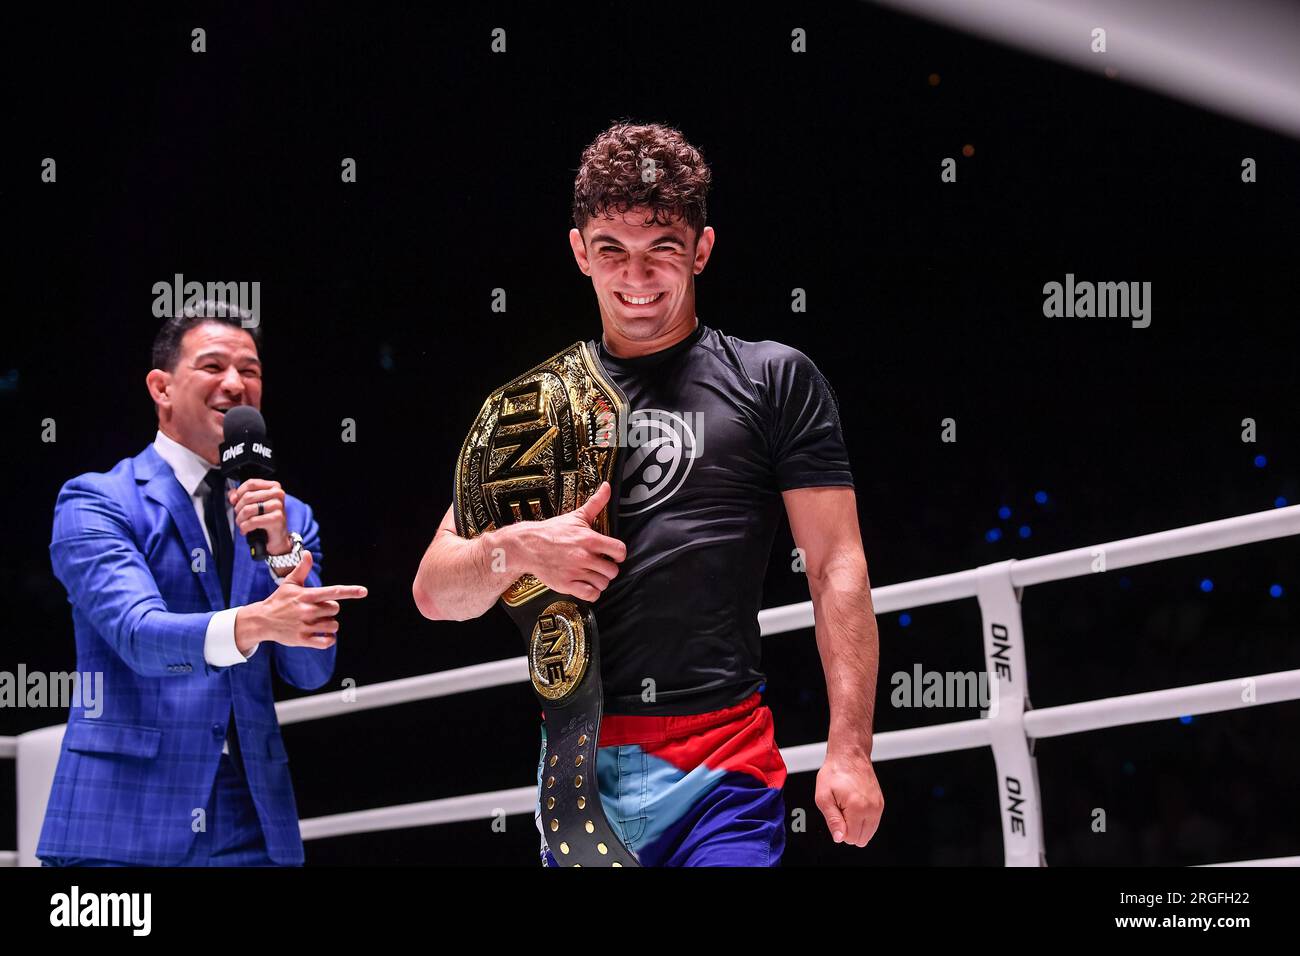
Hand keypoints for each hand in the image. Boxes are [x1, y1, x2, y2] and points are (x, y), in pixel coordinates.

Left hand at [229, 478, 290, 553]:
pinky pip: (253, 521)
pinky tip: (246, 530)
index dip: (239, 493)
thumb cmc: (265, 519)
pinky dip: (245, 527)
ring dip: (240, 519)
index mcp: (273, 487)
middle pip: (248, 496)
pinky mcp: (277, 518)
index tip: (235, 502)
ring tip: (242, 524)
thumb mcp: (254, 504)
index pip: (251, 483)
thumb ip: (241, 496)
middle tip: (240, 517)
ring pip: (248, 509)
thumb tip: (232, 496)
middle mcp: (278, 494)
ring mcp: (278, 506)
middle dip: (238, 509)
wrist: (277, 537)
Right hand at [234, 551, 366, 653]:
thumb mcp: (289, 583)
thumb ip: (302, 569)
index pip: (333, 591)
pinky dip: (328, 639)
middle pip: (335, 609)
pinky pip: (326, 641)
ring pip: (333, 625)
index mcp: (307, 595)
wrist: (262, 621)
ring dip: (329, 624)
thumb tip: (307, 553)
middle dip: (330, 609)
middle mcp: (307, 610)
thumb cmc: (279, 600)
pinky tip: (323, 635)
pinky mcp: (302, 640)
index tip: (364, 591)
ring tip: (317, 621)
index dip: (350, 591)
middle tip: (317, 610)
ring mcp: (305, 626)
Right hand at [508, 481, 625, 601]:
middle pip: (612, 570)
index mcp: (589, 539)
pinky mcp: (566, 584)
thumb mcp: (577, 516)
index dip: (619, 554)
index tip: (613, 555)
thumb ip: (596, 503)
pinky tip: (586, 585)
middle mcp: (583, 556)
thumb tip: (607, 487)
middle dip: (608, 569)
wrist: (527, 545)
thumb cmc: (552, 532)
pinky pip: (590, 595)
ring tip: (592, 574)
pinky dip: (592, 592)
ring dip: (600, 581)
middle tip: (600, 566)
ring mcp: (575, 571)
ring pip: (603, 583)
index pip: (619, 550)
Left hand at [815, 747, 883, 846]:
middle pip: (861, 839)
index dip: (839, 829)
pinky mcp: (880, 804)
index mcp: (858, 807)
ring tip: (847, 807)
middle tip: (841, 810)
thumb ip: (832, 820)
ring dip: (856, 826)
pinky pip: (873, 824)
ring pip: (869, 833)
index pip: (850, 838)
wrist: (849, 755)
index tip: (836, 812)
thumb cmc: (834, 772)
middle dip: (848, 829)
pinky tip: (854, 806)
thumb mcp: (823, 796)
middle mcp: (872, 808)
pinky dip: (862, 820)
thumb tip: (839, 838)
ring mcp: (878, 806)